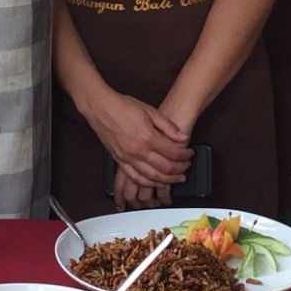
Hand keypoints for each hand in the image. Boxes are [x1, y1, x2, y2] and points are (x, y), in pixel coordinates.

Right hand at [83, 88, 192, 207]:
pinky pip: (135, 178)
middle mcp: (138, 151)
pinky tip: (155, 183)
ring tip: (176, 179)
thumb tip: (183, 137)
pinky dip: (147, 183)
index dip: (185, 155)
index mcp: (148, 137)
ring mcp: (128, 158)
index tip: (190, 154)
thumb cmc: (124, 106)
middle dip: (179, 170)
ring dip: (166, 181)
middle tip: (187, 167)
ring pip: (151, 177)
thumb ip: (168, 126)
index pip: (173, 153)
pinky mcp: (119, 161)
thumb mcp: (150, 111)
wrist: (101, 108)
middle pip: (165, 168)